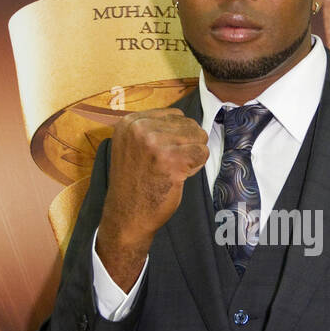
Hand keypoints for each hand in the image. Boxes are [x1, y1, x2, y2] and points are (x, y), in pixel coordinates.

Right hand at [97, 107, 208, 286]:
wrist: (127, 215)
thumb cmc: (136, 183)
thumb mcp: (135, 146)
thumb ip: (154, 129)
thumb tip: (190, 122)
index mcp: (130, 122)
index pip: (175, 115)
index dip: (178, 136)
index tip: (162, 155)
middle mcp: (140, 128)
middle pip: (189, 124)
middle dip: (187, 145)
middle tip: (169, 165)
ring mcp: (155, 143)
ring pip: (198, 137)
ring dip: (192, 155)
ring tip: (173, 170)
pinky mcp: (171, 160)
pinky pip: (202, 153)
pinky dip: (196, 166)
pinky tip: (179, 176)